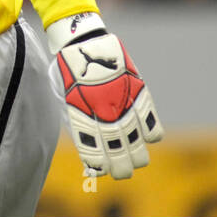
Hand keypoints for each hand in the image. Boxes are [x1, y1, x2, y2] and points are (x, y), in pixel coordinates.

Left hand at [48, 14, 163, 179]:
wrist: (84, 43)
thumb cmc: (69, 71)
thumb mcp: (65, 98)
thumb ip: (76, 121)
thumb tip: (88, 145)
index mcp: (81, 117)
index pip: (93, 152)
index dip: (98, 166)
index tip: (101, 172)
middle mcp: (104, 114)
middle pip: (118, 153)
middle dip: (121, 168)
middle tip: (122, 173)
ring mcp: (123, 105)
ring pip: (137, 143)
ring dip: (138, 156)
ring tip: (137, 161)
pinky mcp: (138, 95)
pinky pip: (151, 124)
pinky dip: (151, 135)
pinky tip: (146, 137)